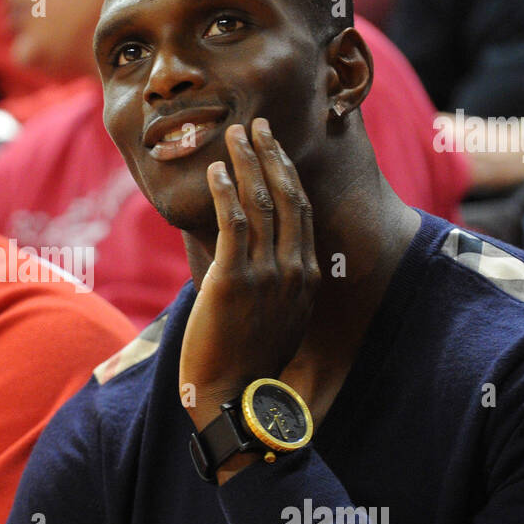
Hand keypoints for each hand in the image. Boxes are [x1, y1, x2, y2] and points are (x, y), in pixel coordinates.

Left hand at [180, 119, 319, 431]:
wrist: (233, 398)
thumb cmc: (245, 363)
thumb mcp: (274, 319)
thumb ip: (270, 285)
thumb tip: (247, 260)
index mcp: (305, 277)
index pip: (301, 210)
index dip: (287, 172)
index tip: (273, 146)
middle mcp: (293, 269)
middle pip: (286, 196)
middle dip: (270, 155)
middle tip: (255, 125)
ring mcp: (267, 274)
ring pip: (262, 202)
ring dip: (247, 162)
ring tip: (234, 134)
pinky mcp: (235, 280)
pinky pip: (235, 223)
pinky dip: (227, 191)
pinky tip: (218, 170)